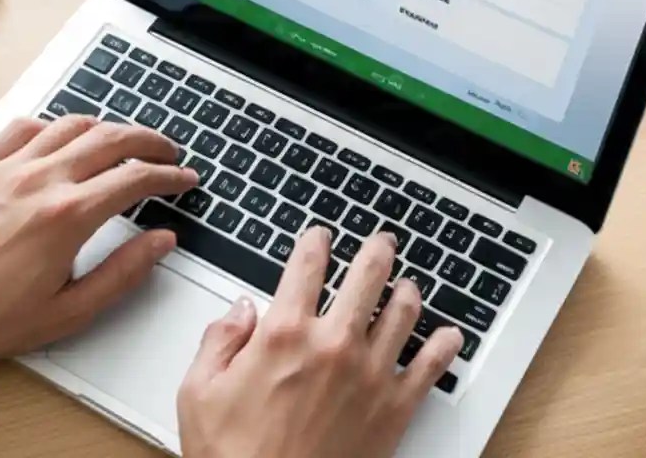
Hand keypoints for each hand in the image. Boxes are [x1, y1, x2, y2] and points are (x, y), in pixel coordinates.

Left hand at [0, 115, 196, 369]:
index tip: (183, 179)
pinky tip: (62, 139)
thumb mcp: (70, 311)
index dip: (168, 175)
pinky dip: (53, 125)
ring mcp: (8, 169)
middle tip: (167, 153)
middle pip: (111, 138)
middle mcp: (40, 181)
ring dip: (107, 127)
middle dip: (149, 141)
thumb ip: (124, 272)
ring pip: (71, 124)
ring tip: (124, 142)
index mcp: (67, 217)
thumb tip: (161, 241)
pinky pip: (24, 126)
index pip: (135, 178)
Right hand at [177, 227, 462, 457]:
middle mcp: (331, 345)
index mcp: (282, 334)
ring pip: (403, 312)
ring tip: (406, 285)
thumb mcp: (198, 392)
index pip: (307, 265)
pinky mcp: (393, 408)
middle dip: (376, 251)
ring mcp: (368, 374)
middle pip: (367, 276)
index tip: (320, 237)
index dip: (316, 242)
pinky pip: (430, 366)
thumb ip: (217, 340)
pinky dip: (444, 346)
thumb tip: (239, 311)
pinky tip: (448, 336)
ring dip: (406, 290)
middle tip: (381, 243)